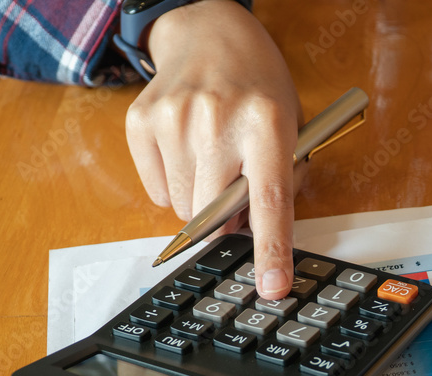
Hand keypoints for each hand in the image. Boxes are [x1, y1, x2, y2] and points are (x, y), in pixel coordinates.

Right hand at [125, 0, 301, 298]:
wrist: (209, 32)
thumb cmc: (258, 87)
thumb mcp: (291, 126)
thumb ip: (278, 181)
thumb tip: (250, 235)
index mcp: (266, 123)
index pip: (268, 201)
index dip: (271, 250)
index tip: (271, 287)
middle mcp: (216, 121)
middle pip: (214, 214)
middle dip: (226, 220)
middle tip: (235, 192)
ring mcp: (173, 120)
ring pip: (183, 209)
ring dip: (200, 202)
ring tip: (213, 160)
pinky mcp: (140, 122)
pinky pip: (157, 191)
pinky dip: (174, 185)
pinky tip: (187, 150)